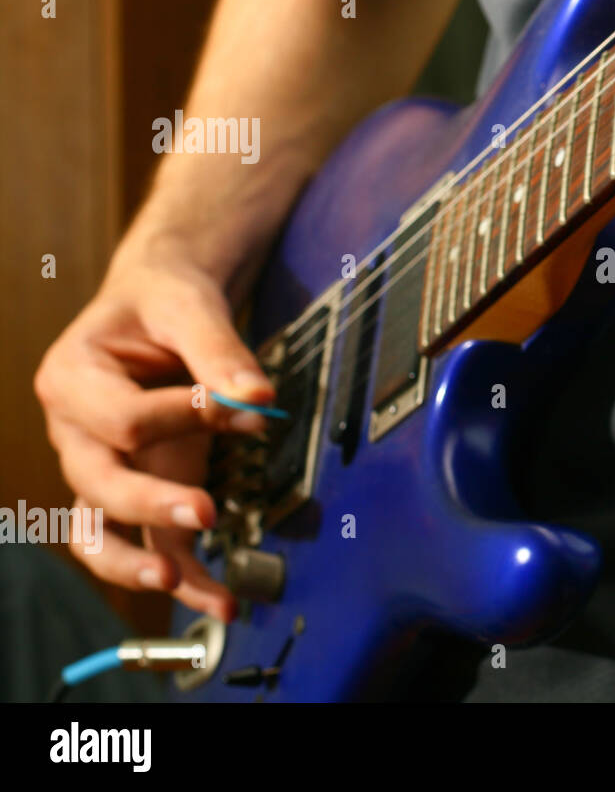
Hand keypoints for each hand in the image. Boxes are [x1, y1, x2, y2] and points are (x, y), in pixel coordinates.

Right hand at [34, 235, 273, 618]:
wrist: (160, 302)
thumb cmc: (164, 299)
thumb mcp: (189, 306)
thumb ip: (219, 351)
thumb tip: (258, 396)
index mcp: (71, 378)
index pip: (122, 419)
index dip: (183, 416)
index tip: (238, 406)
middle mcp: (75, 431)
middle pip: (98, 483)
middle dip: (151, 502)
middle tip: (205, 511)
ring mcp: (101, 468)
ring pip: (100, 530)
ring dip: (140, 563)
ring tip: (183, 585)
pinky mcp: (137, 490)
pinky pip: (145, 546)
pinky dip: (182, 576)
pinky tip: (220, 599)